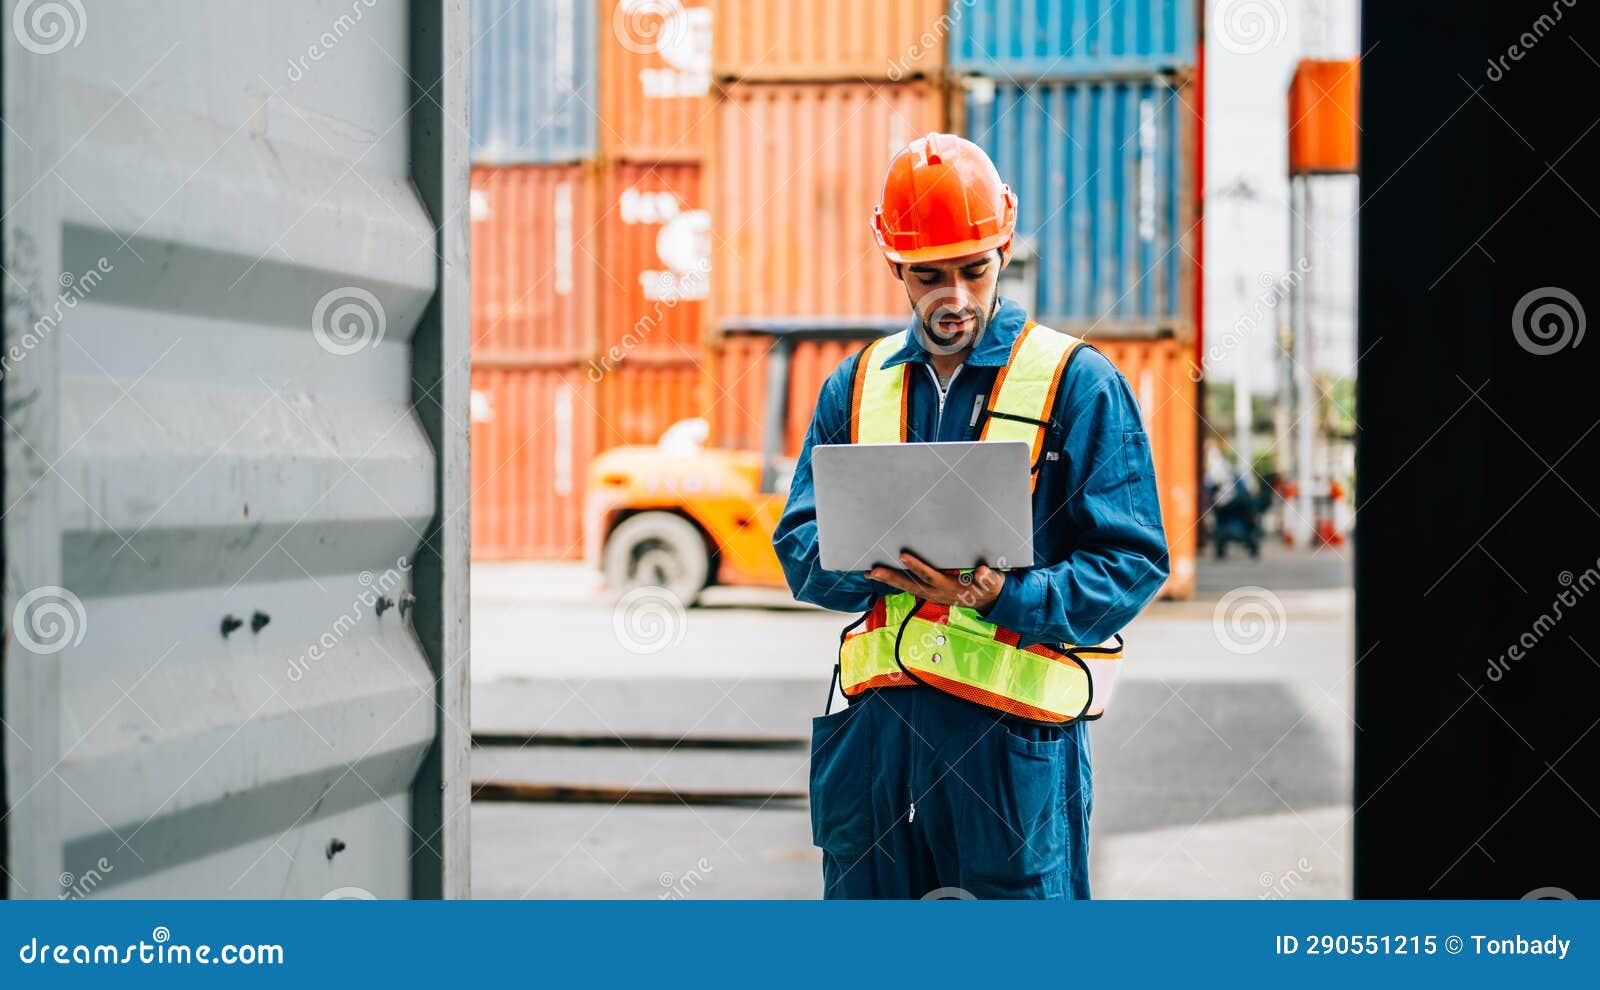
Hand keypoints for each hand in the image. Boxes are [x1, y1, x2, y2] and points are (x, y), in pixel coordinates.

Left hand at [869, 551, 1004, 611]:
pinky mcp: (929, 593)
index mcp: (950, 588)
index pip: (930, 576)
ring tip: (870, 574)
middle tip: (873, 571)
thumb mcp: (993, 583)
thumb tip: (982, 571)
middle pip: (910, 585)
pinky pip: (909, 587)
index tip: (903, 556)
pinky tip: (882, 577)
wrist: (988, 601)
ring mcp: (931, 594)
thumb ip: (988, 578)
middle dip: (891, 578)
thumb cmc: (989, 588)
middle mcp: (937, 593)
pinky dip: (894, 582)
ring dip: (888, 581)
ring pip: (906, 587)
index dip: (917, 567)